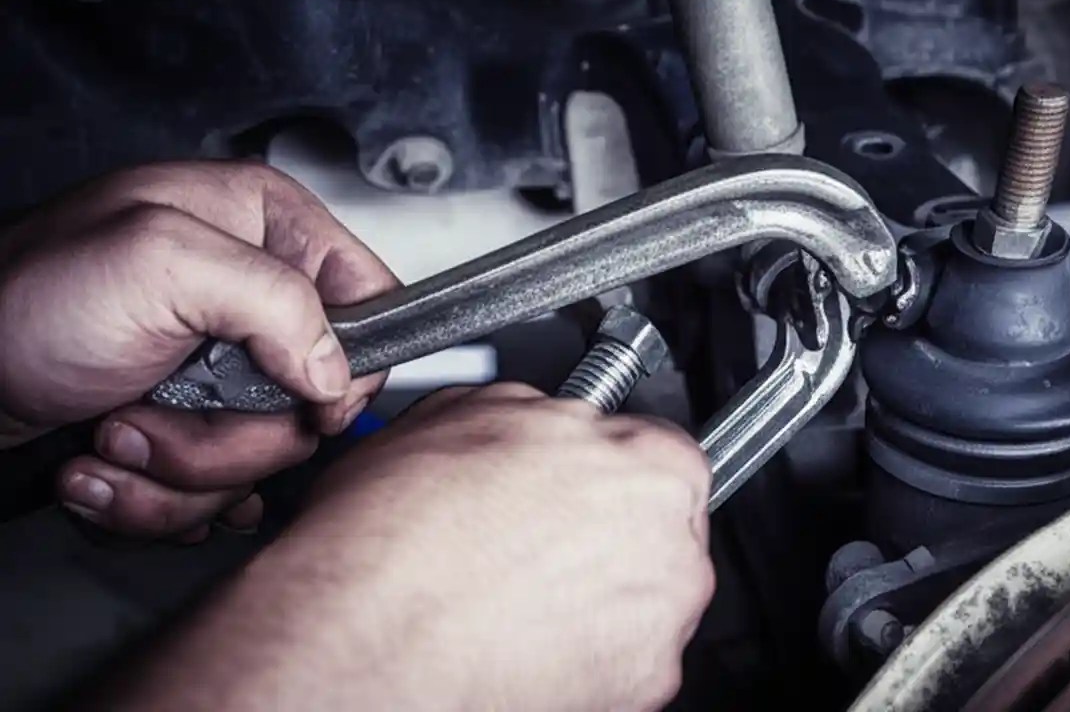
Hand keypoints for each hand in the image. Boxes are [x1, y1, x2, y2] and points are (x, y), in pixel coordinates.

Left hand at [0, 161, 398, 538]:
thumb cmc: (19, 295)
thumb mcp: (159, 261)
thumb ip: (274, 298)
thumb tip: (334, 369)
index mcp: (266, 230)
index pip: (373, 302)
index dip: (351, 366)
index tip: (303, 404)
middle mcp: (251, 298)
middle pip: (316, 402)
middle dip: (233, 436)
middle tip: (157, 407)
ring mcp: (220, 368)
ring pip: (264, 459)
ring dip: (181, 471)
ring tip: (112, 431)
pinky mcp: (189, 424)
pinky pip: (216, 491)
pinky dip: (156, 498)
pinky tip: (105, 460)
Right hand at [105, 384, 714, 710]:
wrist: (368, 647)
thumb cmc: (400, 541)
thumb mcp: (458, 415)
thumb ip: (529, 412)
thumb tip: (534, 415)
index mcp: (650, 464)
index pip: (652, 448)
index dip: (598, 463)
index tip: (569, 480)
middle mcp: (675, 549)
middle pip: (655, 526)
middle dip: (602, 529)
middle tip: (534, 539)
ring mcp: (660, 630)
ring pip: (639, 598)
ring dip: (593, 592)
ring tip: (516, 595)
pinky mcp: (635, 691)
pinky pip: (620, 660)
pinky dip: (582, 652)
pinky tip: (522, 640)